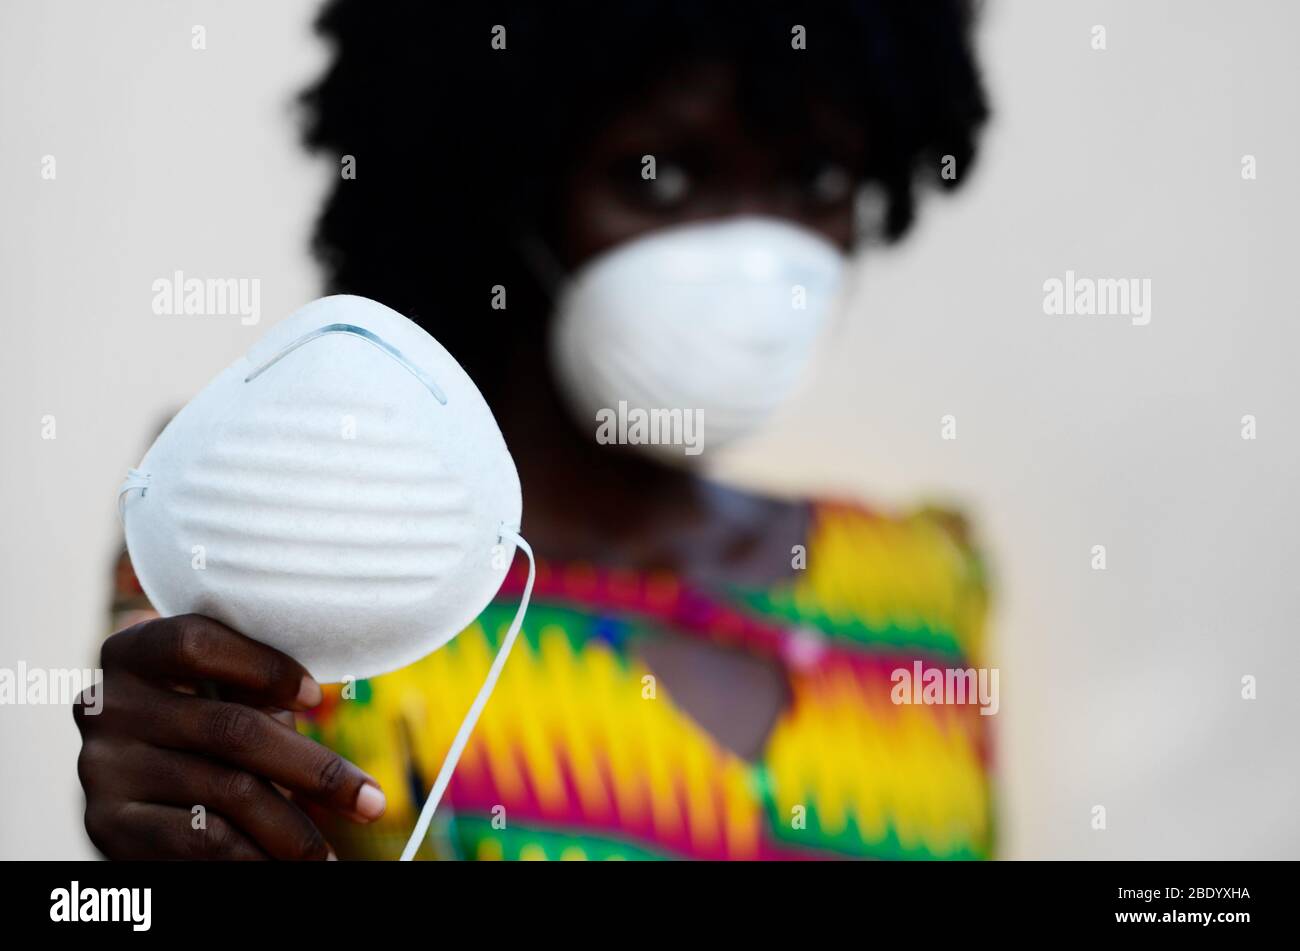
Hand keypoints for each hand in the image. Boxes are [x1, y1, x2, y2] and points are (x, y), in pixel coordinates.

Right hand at [74, 614, 385, 858]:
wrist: (138, 795)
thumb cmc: (204, 726)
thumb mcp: (223, 695)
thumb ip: (256, 691)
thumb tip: (317, 709)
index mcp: (134, 651)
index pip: (195, 643)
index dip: (262, 667)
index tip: (316, 698)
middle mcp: (106, 704)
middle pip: (230, 728)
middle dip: (314, 770)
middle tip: (370, 801)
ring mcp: (101, 765)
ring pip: (227, 791)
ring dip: (293, 830)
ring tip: (331, 850)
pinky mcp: (108, 823)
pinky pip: (201, 840)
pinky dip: (255, 856)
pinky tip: (285, 863)